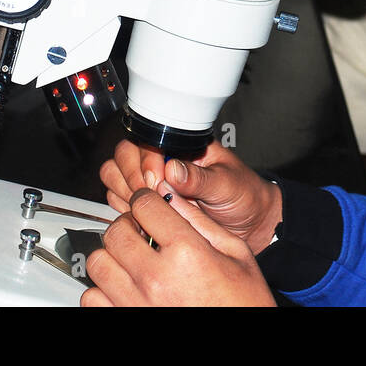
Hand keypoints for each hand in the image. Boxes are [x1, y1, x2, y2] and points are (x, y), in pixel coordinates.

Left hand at [81, 188, 275, 305]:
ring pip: (98, 263)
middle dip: (126, 224)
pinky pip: (92, 299)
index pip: (144, 205)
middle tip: (140, 231)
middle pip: (115, 231)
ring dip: (112, 256)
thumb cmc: (245, 304)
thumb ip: (201, 221)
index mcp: (186, 253)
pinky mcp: (127, 319)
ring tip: (131, 259)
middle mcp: (156, 279)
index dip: (146, 199)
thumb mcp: (236, 254)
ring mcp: (137, 304)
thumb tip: (172, 196)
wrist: (243, 342)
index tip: (150, 205)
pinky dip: (103, 290)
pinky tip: (124, 287)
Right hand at [99, 139, 281, 254]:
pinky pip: (119, 201)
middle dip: (132, 175)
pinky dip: (124, 208)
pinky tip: (143, 217)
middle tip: (152, 194)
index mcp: (182, 146)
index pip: (146, 141)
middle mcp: (162, 160)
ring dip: (125, 191)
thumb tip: (173, 169)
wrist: (251, 224)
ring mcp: (152, 182)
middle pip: (123, 155)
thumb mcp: (227, 183)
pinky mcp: (148, 205)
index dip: (146, 161)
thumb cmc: (244, 195)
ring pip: (115, 176)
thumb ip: (200, 177)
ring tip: (149, 206)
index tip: (157, 181)